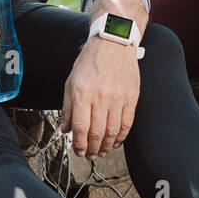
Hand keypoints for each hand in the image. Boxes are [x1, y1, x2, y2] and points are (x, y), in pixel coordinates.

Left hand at [61, 36, 139, 158]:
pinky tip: (115, 142)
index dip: (79, 144)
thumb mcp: (71, 81)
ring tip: (101, 151)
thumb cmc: (90, 60)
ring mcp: (118, 97)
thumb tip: (67, 129)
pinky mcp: (131, 97)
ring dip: (106, 146)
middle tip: (89, 154)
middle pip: (97, 133)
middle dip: (91, 149)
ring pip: (113, 131)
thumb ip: (68, 107)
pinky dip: (121, 137)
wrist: (114, 42)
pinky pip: (127, 123)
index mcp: (82, 92)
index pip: (81, 127)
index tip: (78, 151)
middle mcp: (100, 96)